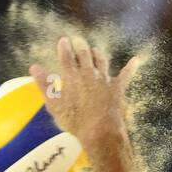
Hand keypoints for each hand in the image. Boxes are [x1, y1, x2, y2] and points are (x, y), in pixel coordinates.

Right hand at [30, 36, 140, 156]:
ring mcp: (105, 79)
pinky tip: (137, 59)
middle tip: (77, 40)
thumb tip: (34, 67)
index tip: (63, 40)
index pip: (67, 56)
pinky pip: (126, 74)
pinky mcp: (118, 88)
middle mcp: (89, 73)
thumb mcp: (54, 105)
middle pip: (84, 54)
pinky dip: (131, 67)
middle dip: (80, 45)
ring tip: (94, 50)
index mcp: (72, 76)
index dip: (64, 47)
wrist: (100, 131)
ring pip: (101, 60)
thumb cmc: (74, 121)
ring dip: (97, 53)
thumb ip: (44, 85)